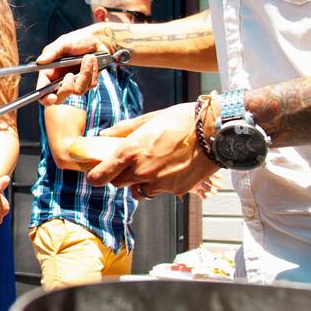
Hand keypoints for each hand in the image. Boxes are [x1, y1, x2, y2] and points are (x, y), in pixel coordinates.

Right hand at [35, 24, 115, 103]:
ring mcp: (75, 83)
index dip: (45, 98)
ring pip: (78, 91)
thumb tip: (40, 61)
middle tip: (69, 75)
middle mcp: (61, 81)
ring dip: (84, 74)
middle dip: (66, 89)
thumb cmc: (78, 40)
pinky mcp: (88, 83)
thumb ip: (52, 52)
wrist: (97, 40)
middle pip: (59, 99)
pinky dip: (92, 71)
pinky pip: (90, 85)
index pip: (43, 91)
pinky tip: (92, 60)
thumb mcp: (64, 43)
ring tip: (88, 58)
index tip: (52, 97)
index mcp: (50, 73)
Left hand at [86, 102, 217, 195]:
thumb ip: (123, 130)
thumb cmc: (181, 120)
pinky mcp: (174, 190)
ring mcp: (158, 183)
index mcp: (130, 152)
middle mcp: (141, 171)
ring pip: (139, 191)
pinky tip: (172, 167)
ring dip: (140, 183)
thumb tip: (104, 134)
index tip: (96, 175)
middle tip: (130, 164)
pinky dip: (161, 184)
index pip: (100, 176)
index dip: (96, 177)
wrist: (214, 131)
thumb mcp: (149, 119)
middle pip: (118, 184)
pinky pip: (160, 191)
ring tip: (153, 166)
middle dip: (120, 176)